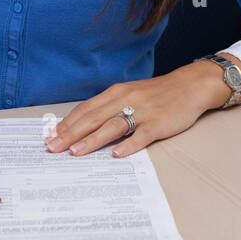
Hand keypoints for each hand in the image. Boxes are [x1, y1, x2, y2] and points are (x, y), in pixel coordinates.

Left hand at [45, 64, 227, 159]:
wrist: (190, 86)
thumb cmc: (157, 94)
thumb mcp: (130, 95)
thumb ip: (109, 108)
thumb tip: (84, 125)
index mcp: (117, 93)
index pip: (86, 109)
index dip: (67, 123)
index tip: (50, 136)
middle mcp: (126, 100)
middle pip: (94, 118)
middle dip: (71, 134)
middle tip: (53, 148)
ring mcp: (143, 111)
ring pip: (113, 125)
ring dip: (92, 139)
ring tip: (76, 152)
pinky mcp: (159, 123)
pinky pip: (141, 134)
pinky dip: (129, 144)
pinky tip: (117, 153)